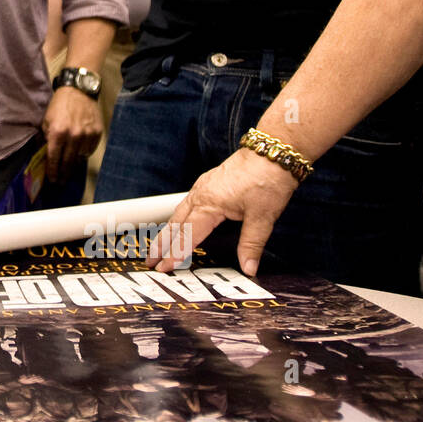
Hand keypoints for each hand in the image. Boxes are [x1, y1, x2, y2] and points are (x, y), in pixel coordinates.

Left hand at [41, 88, 101, 183]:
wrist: (78, 90)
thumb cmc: (59, 105)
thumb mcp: (46, 120)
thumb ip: (45, 138)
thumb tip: (44, 155)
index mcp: (58, 133)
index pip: (54, 158)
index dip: (52, 171)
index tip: (52, 179)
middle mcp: (73, 136)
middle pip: (68, 162)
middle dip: (63, 174)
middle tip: (60, 181)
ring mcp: (87, 135)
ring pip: (80, 158)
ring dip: (73, 163)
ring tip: (69, 166)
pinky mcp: (97, 133)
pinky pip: (90, 150)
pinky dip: (84, 153)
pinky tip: (79, 152)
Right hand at [147, 148, 300, 274]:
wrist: (272, 152)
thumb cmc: (267, 180)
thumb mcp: (263, 217)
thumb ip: (251, 244)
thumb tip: (248, 268)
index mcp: (209, 204)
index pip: (188, 235)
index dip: (175, 254)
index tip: (164, 268)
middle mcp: (200, 195)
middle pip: (174, 224)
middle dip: (160, 244)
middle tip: (150, 261)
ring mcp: (203, 187)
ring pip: (178, 213)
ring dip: (167, 231)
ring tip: (158, 246)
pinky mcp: (209, 183)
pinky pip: (186, 204)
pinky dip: (178, 218)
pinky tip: (179, 222)